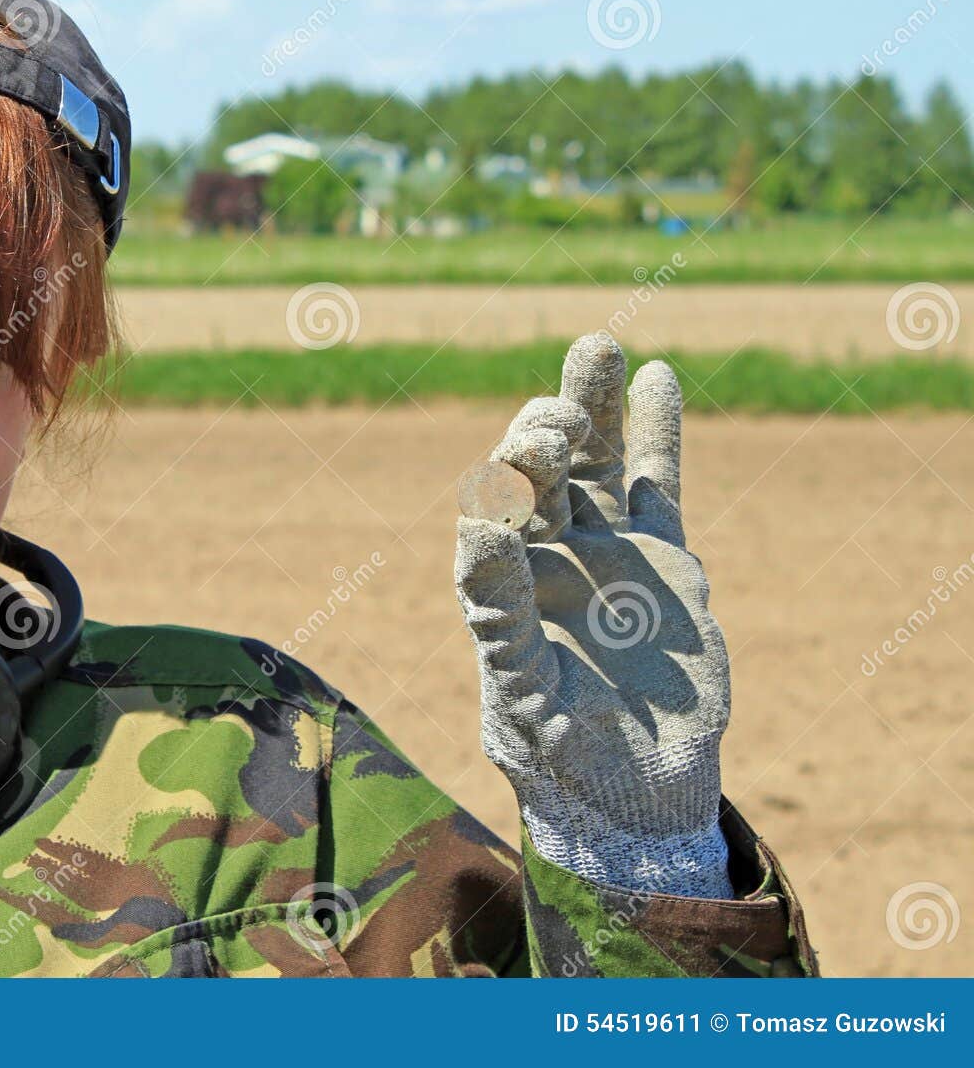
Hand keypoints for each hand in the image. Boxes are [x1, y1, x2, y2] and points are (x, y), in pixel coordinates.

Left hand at [453, 332, 732, 897]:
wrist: (636, 793)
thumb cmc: (563, 757)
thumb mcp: (524, 696)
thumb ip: (502, 618)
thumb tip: (481, 529)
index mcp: (498, 592)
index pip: (487, 522)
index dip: (496, 495)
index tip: (504, 483)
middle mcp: (543, 561)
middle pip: (534, 476)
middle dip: (541, 439)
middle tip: (556, 423)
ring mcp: (601, 552)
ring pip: (590, 464)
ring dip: (591, 407)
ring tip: (597, 346)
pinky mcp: (658, 557)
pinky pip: (652, 482)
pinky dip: (655, 433)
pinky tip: (655, 376)